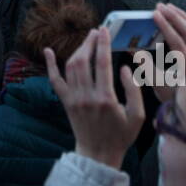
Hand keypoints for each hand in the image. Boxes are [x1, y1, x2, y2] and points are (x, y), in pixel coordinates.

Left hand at [45, 27, 144, 169]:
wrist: (99, 154)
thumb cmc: (121, 135)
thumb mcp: (137, 116)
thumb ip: (134, 90)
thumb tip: (125, 69)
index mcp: (106, 98)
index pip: (103, 63)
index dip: (103, 43)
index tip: (105, 30)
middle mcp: (87, 96)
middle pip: (84, 61)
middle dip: (89, 42)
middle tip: (96, 31)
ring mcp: (74, 99)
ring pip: (71, 67)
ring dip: (78, 50)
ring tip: (87, 40)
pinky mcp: (66, 102)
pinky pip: (55, 81)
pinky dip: (51, 65)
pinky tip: (47, 51)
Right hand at [134, 2, 185, 103]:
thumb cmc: (171, 94)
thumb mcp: (156, 83)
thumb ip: (145, 66)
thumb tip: (133, 49)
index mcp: (185, 67)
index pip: (178, 42)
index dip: (166, 27)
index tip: (155, 15)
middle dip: (174, 17)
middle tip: (159, 6)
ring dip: (181, 17)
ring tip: (166, 6)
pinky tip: (175, 15)